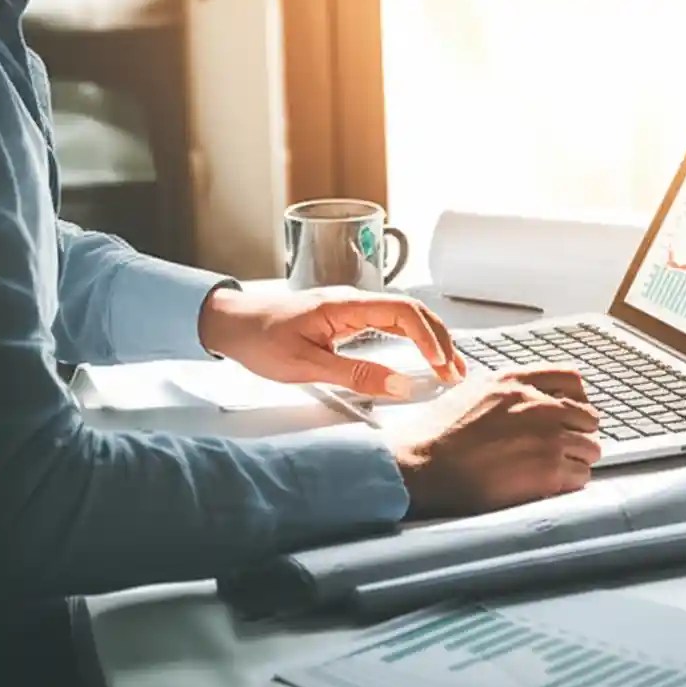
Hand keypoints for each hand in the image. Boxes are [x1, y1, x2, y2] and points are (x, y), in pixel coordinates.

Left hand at [198, 285, 467, 397]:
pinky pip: (391, 324)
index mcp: (345, 306)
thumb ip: (355, 376)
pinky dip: (414, 339)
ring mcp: (352, 308)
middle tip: (455, 373)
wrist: (230, 323)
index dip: (428, 338)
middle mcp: (353, 301)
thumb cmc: (259, 338)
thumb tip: (399, 386)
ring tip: (448, 367)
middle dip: (440, 341)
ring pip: (405, 317)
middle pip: (413, 313)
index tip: (441, 366)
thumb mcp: (306, 365)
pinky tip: (423, 355)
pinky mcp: (348, 319)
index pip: (403, 313)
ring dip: (431, 340)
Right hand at [387, 366, 600, 517]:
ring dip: (578, 459)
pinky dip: (571, 482)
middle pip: (589, 416)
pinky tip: (551, 485)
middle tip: (565, 448)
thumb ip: (506, 390)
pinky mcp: (549, 470)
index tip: (572, 413)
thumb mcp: (471, 391)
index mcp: (516, 382)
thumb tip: (528, 396)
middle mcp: (537, 405)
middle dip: (579, 433)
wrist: (422, 466)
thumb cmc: (436, 434)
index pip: (571, 379)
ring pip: (591, 447)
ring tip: (558, 469)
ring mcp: (547, 437)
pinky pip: (581, 476)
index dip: (576, 399)